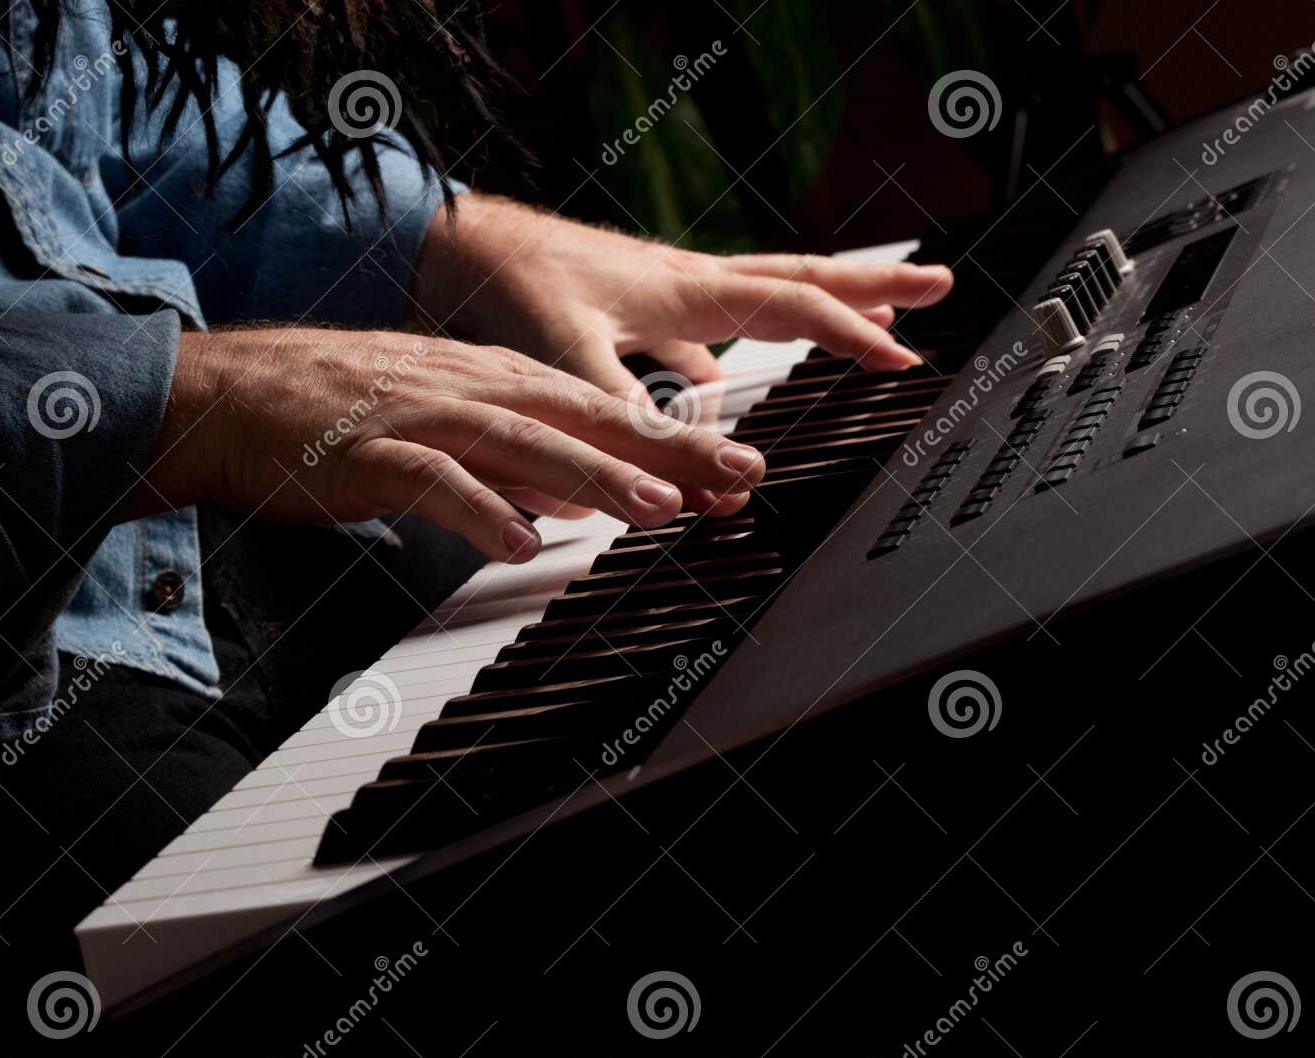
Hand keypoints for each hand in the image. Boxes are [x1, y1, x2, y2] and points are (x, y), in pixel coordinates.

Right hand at [129, 328, 767, 560]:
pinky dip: (477, 506)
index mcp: (489, 383)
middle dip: (664, 449)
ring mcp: (416, 416)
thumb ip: (512, 462)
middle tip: (736, 477)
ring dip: (592, 473)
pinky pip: (429, 479)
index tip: (736, 472)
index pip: (599, 411)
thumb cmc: (336, 416)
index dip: (671, 441)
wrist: (230, 396)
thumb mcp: (441, 430)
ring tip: (656, 506)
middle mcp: (465, 389)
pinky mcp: (365, 450)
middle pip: (580, 417)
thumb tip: (578, 498)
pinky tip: (521, 537)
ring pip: (519, 441)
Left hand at [412, 194, 953, 401]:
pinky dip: (729, 345)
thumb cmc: (509, 287)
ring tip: (862, 315)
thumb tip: (690, 479)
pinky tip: (720, 374)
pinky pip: (703, 322)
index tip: (906, 358)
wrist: (456, 244)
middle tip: (935, 283)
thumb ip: (631, 421)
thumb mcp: (572, 361)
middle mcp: (688, 279)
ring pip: (760, 292)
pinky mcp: (634, 302)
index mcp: (688, 289)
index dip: (855, 333)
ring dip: (817, 303)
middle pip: (802, 277)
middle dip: (873, 283)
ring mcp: (664, 288)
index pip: (796, 306)